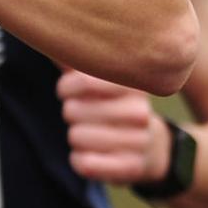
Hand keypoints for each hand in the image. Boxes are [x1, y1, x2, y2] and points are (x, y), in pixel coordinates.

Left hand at [56, 69, 171, 184]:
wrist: (153, 146)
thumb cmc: (116, 105)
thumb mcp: (103, 80)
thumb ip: (78, 61)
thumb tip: (54, 39)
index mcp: (132, 84)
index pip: (83, 80)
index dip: (66, 87)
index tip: (69, 90)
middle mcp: (139, 111)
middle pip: (72, 109)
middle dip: (71, 112)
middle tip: (84, 114)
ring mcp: (138, 141)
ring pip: (76, 137)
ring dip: (76, 136)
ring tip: (91, 132)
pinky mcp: (131, 167)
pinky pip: (85, 163)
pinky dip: (80, 160)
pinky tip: (91, 154)